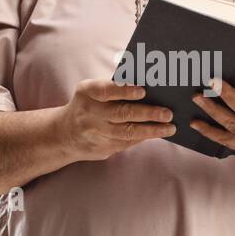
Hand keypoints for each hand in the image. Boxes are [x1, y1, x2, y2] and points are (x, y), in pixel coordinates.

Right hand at [58, 79, 175, 161]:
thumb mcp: (91, 91)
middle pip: (121, 113)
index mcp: (87, 93)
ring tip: (169, 127)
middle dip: (147, 113)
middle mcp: (90, 113)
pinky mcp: (103, 148)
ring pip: (127, 132)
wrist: (65, 134)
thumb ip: (114, 87)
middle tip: (167, 113)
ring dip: (151, 130)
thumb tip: (147, 88)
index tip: (143, 91)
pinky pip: (127, 142)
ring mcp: (96, 133)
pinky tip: (157, 133)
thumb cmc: (88, 105)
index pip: (106, 90)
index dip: (124, 91)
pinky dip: (144, 137)